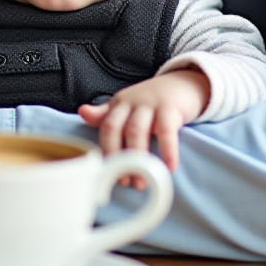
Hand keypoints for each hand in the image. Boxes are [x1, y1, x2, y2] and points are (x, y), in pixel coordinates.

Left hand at [78, 70, 209, 171]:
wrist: (183, 83)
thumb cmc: (152, 100)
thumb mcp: (127, 105)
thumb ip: (106, 113)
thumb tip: (82, 112)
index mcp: (119, 104)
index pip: (106, 127)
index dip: (106, 151)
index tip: (108, 173)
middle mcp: (132, 102)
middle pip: (118, 130)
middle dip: (118, 158)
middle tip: (124, 182)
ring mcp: (151, 104)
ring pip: (137, 131)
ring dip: (137, 158)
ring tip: (142, 181)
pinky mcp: (171, 108)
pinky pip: (167, 131)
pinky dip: (167, 151)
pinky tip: (169, 167)